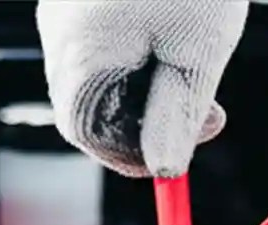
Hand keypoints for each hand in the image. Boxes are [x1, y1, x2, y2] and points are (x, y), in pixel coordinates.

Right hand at [35, 0, 248, 177]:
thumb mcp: (197, 52)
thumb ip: (177, 116)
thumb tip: (165, 166)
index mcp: (80, 55)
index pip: (88, 135)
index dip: (131, 157)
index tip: (174, 161)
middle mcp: (60, 32)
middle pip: (93, 106)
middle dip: (147, 121)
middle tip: (206, 116)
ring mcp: (66, 8)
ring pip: (101, 74)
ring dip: (149, 87)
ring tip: (198, 66)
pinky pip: (104, 40)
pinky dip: (142, 54)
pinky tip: (180, 35)